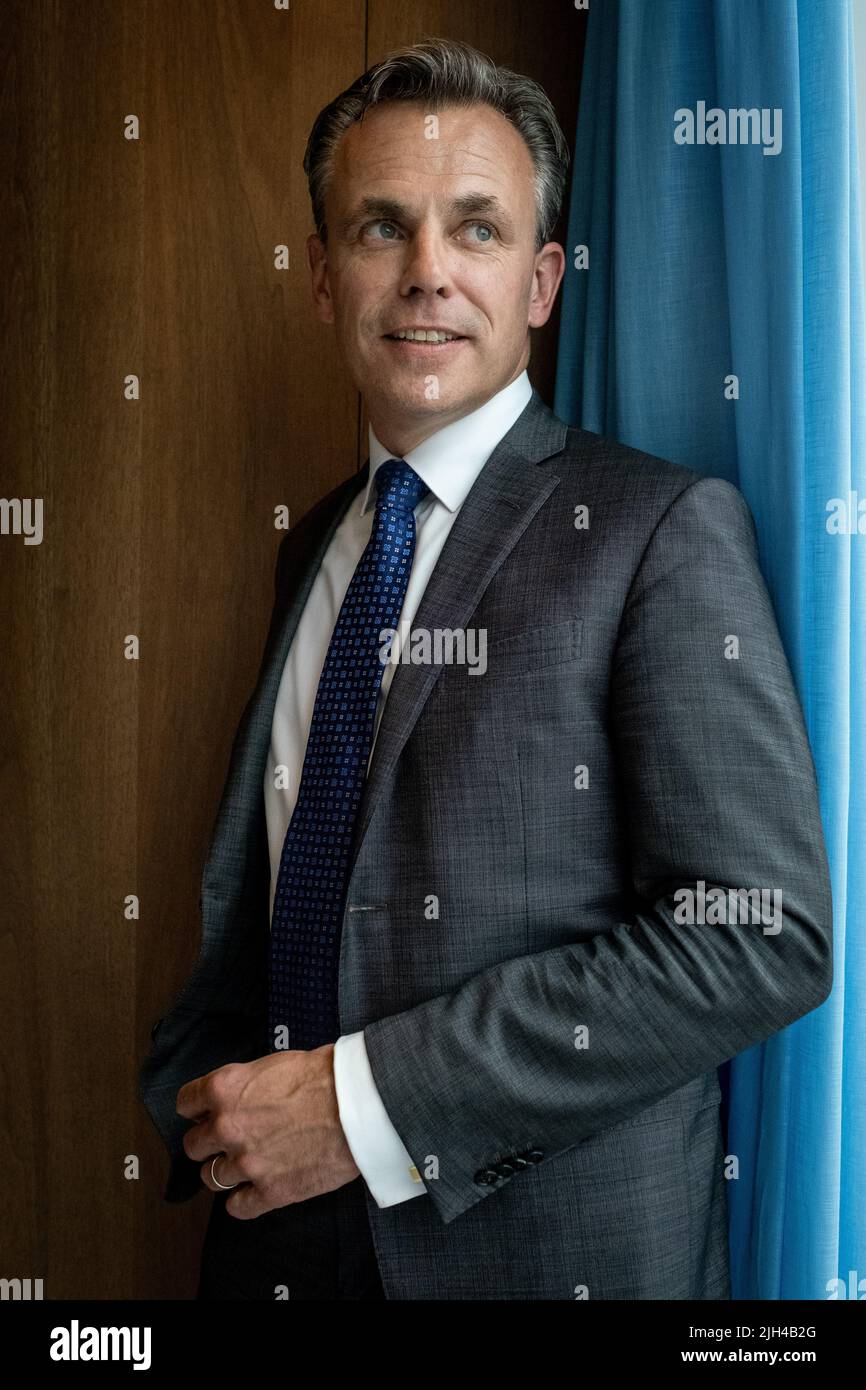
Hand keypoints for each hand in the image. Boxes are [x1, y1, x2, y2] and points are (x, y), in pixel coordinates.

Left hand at [176, 1043, 360, 1218]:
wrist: (358, 1104)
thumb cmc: (324, 1077)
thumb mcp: (273, 1064)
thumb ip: (244, 1085)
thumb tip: (235, 1097)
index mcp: (225, 1089)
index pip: (184, 1103)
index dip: (195, 1108)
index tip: (203, 1113)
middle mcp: (227, 1127)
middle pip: (193, 1144)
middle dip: (208, 1142)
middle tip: (228, 1139)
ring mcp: (247, 1163)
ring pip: (211, 1177)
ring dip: (225, 1171)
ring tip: (245, 1163)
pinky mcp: (270, 1191)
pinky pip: (237, 1207)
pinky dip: (243, 1201)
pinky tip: (254, 1190)